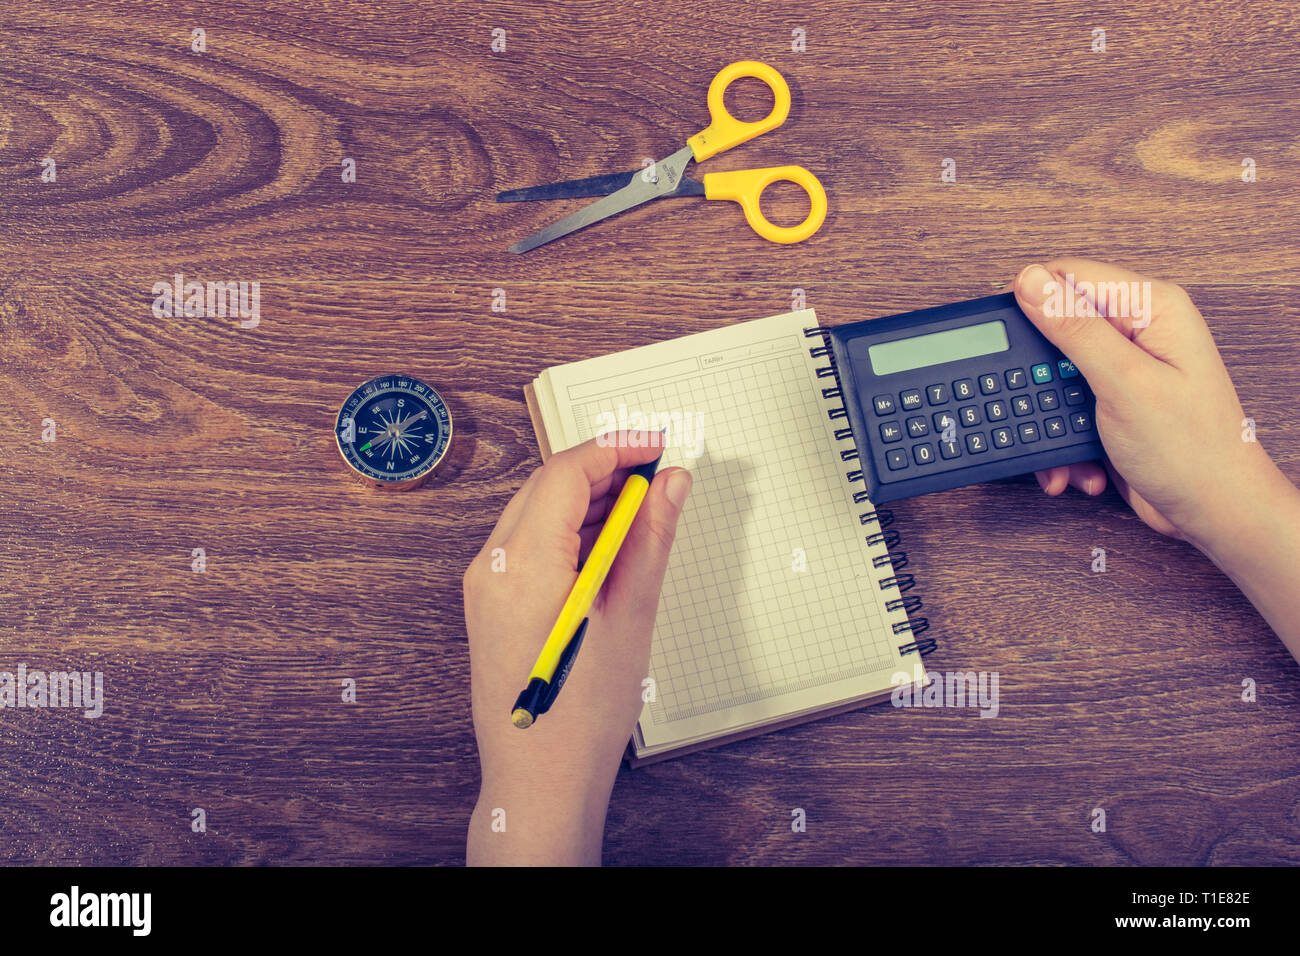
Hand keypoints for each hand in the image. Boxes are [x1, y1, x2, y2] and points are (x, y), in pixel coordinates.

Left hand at [463, 431, 691, 864]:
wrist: (539, 780)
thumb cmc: (581, 715)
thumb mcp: (631, 616)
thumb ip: (651, 539)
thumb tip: (672, 485)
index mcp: (522, 563)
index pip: (567, 473)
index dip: (617, 448)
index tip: (657, 444)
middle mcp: (491, 566)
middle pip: (548, 486)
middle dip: (605, 468)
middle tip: (659, 470)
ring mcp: (484, 585)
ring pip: (537, 511)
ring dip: (589, 497)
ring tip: (644, 505)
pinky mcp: (489, 603)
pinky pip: (528, 542)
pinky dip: (569, 528)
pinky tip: (608, 540)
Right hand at [1013, 259, 1299, 663]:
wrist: (1210, 510)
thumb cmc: (1190, 451)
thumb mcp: (1123, 383)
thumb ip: (1075, 329)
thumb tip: (1032, 281)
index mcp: (1151, 308)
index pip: (1071, 277)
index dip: (1034, 305)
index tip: (1016, 343)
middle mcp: (1140, 332)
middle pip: (1058, 327)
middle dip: (1039, 373)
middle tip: (1036, 399)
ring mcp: (1126, 368)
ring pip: (1055, 374)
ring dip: (1049, 412)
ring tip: (1061, 439)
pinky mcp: (1114, 402)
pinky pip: (1065, 406)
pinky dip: (1061, 436)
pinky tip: (1075, 459)